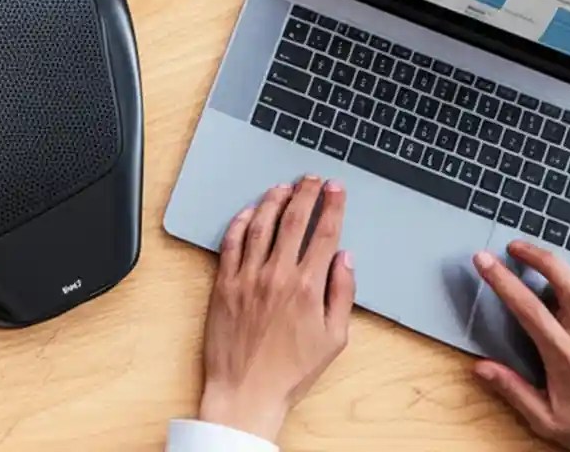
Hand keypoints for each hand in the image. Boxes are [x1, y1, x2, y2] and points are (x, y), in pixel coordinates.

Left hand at [197, 176, 355, 441]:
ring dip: (273, 200)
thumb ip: (343, 293)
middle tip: (312, 178)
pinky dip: (240, 222)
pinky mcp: (224, 284)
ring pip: (260, 224)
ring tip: (284, 186)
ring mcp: (247, 277)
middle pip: (294, 219)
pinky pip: (231, 243)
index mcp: (308, 287)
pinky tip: (249, 211)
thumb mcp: (335, 338)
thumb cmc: (291, 371)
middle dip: (306, 193)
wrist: (247, 391)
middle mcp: (277, 275)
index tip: (336, 189)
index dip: (332, 205)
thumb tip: (345, 258)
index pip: (324, 233)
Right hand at [473, 241, 569, 451]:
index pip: (529, 311)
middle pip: (568, 285)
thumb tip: (481, 368)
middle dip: (540, 258)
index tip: (486, 262)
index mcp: (567, 361)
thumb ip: (513, 391)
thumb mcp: (547, 421)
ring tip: (551, 268)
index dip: (503, 281)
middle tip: (517, 246)